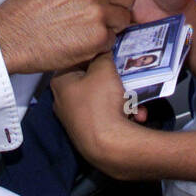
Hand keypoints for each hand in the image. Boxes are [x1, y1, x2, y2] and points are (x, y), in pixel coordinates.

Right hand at [0, 0, 133, 73]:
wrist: (11, 35)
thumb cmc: (30, 8)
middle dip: (119, 4)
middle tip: (103, 13)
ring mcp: (97, 13)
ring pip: (124, 17)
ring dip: (112, 24)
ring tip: (89, 27)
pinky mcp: (97, 38)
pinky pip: (113, 39)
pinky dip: (101, 43)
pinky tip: (82, 40)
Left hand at [51, 53, 147, 177]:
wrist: (110, 146)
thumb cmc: (101, 106)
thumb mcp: (104, 69)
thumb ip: (103, 54)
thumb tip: (103, 48)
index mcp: (60, 82)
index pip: (76, 58)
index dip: (96, 52)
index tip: (110, 50)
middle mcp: (63, 101)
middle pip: (92, 79)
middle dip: (115, 78)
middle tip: (127, 73)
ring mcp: (76, 118)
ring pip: (104, 98)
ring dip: (123, 96)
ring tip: (135, 98)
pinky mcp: (90, 131)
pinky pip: (108, 114)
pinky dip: (123, 112)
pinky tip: (136, 114)